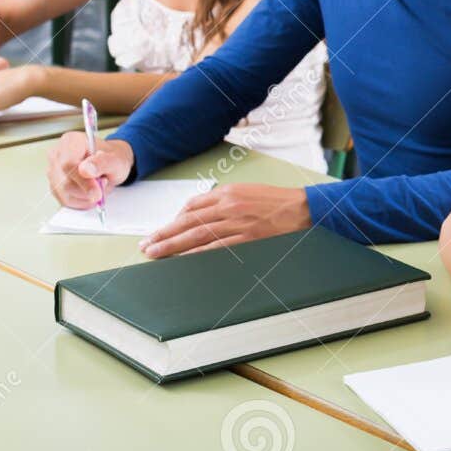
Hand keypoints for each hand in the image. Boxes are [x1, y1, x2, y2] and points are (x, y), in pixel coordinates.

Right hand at [46, 133, 133, 208]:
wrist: (110, 164)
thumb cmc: (112, 158)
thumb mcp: (116, 159)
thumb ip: (102, 163)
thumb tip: (85, 170)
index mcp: (70, 142)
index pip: (68, 164)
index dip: (82, 181)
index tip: (97, 191)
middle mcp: (57, 155)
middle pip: (65, 182)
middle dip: (88, 189)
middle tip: (104, 183)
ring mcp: (53, 171)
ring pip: (64, 193)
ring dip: (86, 196)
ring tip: (98, 185)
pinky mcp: (54, 186)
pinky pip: (65, 200)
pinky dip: (81, 201)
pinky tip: (90, 193)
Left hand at [140, 183, 310, 257]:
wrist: (304, 209)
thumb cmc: (278, 201)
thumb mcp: (249, 192)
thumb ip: (225, 200)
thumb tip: (202, 212)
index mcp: (228, 192)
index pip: (192, 205)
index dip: (174, 218)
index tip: (162, 229)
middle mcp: (228, 206)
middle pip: (187, 221)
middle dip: (163, 233)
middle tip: (146, 243)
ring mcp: (236, 223)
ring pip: (195, 235)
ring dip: (171, 245)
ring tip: (154, 253)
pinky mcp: (245, 238)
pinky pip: (213, 248)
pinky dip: (195, 254)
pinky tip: (181, 259)